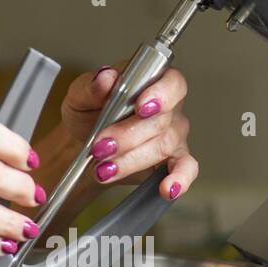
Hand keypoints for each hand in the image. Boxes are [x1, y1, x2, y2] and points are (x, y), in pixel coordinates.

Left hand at [60, 64, 196, 199]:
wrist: (89, 143)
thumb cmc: (90, 112)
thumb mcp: (80, 96)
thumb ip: (92, 86)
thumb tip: (105, 78)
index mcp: (153, 81)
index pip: (171, 82)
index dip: (160, 94)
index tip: (141, 107)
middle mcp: (170, 107)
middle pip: (161, 122)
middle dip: (128, 137)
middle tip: (101, 147)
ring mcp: (174, 135)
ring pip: (163, 148)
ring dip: (131, 160)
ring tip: (104, 169)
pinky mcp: (173, 161)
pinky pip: (186, 169)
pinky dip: (179, 180)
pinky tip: (166, 188)